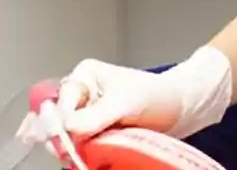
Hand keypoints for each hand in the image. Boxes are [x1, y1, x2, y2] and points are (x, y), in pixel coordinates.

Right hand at [57, 46, 232, 140]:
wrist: (180, 110)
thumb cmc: (157, 96)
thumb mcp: (126, 102)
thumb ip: (95, 115)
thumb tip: (68, 127)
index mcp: (85, 77)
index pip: (61, 100)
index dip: (59, 121)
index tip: (63, 138)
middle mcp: (82, 96)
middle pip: (56, 119)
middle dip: (59, 136)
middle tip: (68, 152)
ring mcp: (87, 116)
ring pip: (64, 135)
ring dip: (69, 147)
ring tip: (76, 156)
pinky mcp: (95, 135)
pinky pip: (78, 146)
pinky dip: (77, 154)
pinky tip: (78, 159)